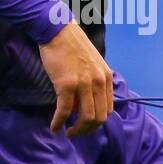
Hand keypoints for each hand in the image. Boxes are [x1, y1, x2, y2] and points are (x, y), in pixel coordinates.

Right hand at [38, 20, 114, 136]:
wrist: (56, 30)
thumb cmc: (71, 45)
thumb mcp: (91, 63)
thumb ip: (93, 81)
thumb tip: (86, 102)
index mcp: (106, 77)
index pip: (108, 109)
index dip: (97, 122)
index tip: (86, 125)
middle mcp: (98, 81)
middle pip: (99, 117)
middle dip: (88, 130)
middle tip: (76, 133)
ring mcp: (83, 84)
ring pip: (85, 118)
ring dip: (76, 130)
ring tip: (67, 133)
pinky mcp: (66, 84)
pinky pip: (65, 111)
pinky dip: (59, 122)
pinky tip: (54, 127)